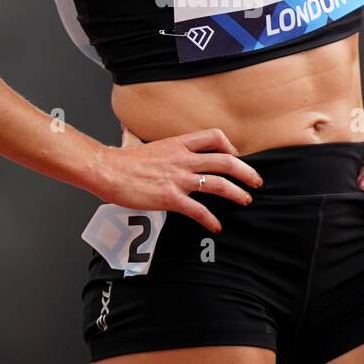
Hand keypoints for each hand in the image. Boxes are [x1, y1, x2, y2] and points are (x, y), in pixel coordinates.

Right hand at [91, 126, 263, 233]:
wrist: (108, 170)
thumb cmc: (123, 160)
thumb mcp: (146, 144)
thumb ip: (160, 148)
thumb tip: (152, 143)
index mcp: (178, 143)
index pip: (214, 137)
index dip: (231, 146)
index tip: (237, 156)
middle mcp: (183, 158)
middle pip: (225, 160)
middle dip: (246, 172)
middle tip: (256, 181)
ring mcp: (178, 178)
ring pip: (218, 183)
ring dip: (236, 193)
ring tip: (245, 200)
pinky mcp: (171, 198)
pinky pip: (198, 210)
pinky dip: (211, 219)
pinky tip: (216, 226)